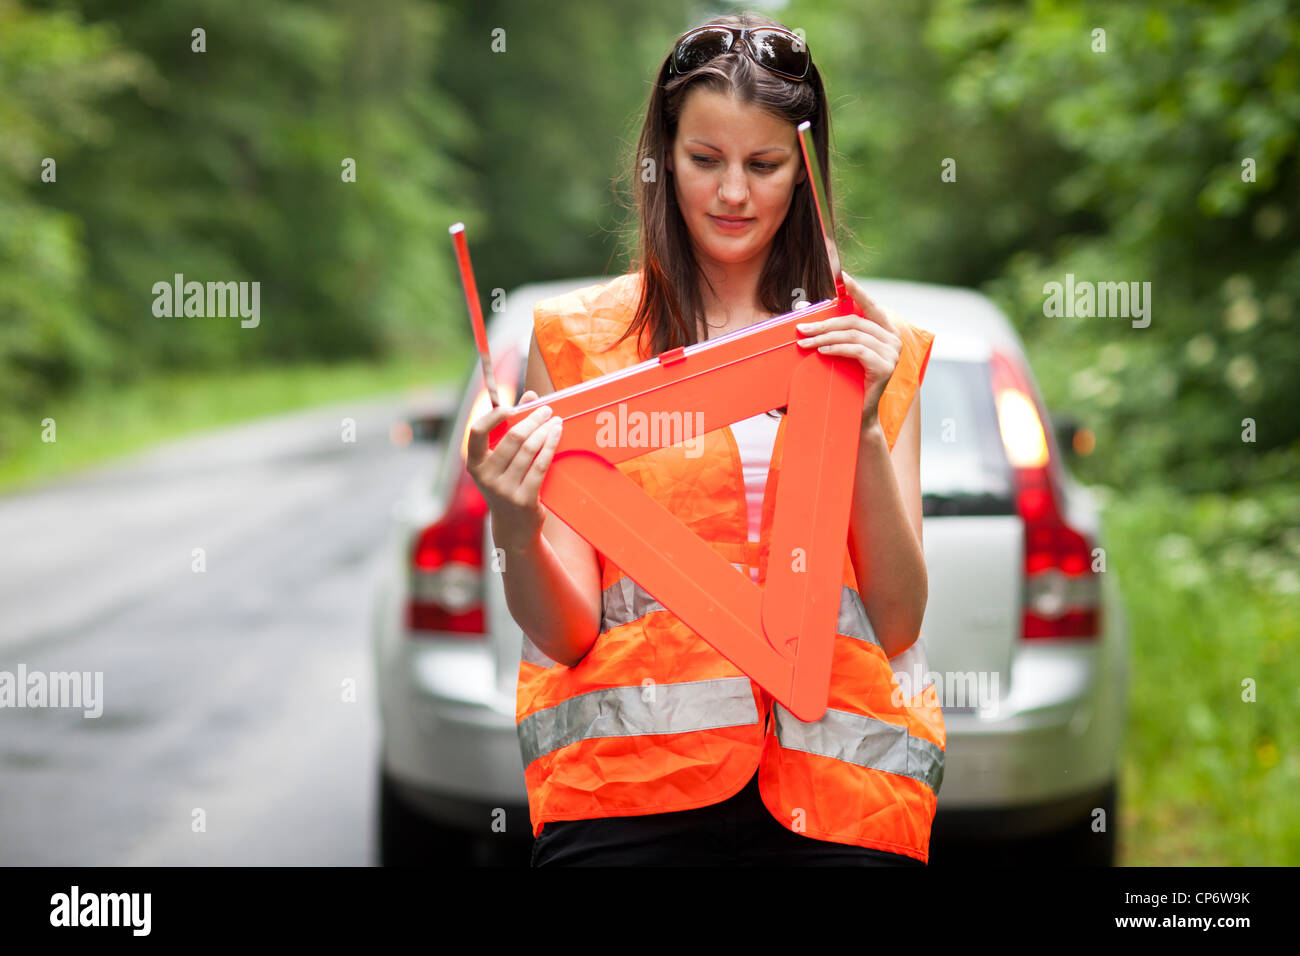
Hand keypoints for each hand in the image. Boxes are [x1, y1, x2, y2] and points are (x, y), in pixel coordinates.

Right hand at [464, 388, 562, 551]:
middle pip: (512, 438)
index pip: (477, 432)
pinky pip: (541, 465)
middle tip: (546, 410)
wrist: (514, 527)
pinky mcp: (524, 498)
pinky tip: (557, 435)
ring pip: (529, 450)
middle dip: (532, 420)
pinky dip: (550, 446)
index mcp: (474, 464)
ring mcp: (505, 490)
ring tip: (555, 421)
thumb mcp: (502, 460)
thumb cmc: (509, 484)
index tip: (512, 407)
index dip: (494, 415)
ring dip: (545, 431)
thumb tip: (530, 396)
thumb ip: (512, 427)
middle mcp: (486, 477)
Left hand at [794, 272, 900, 430]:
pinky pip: (857, 350)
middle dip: (824, 323)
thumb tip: (805, 310)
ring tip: (805, 343)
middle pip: (854, 321)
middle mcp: (892, 339)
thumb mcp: (841, 353)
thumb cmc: (847, 383)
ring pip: (853, 335)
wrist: (857, 416)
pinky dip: (837, 348)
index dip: (857, 290)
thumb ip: (833, 332)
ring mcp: (892, 353)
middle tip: (801, 327)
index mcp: (885, 332)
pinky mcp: (885, 367)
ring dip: (824, 337)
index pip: (871, 305)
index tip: (843, 276)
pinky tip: (821, 351)